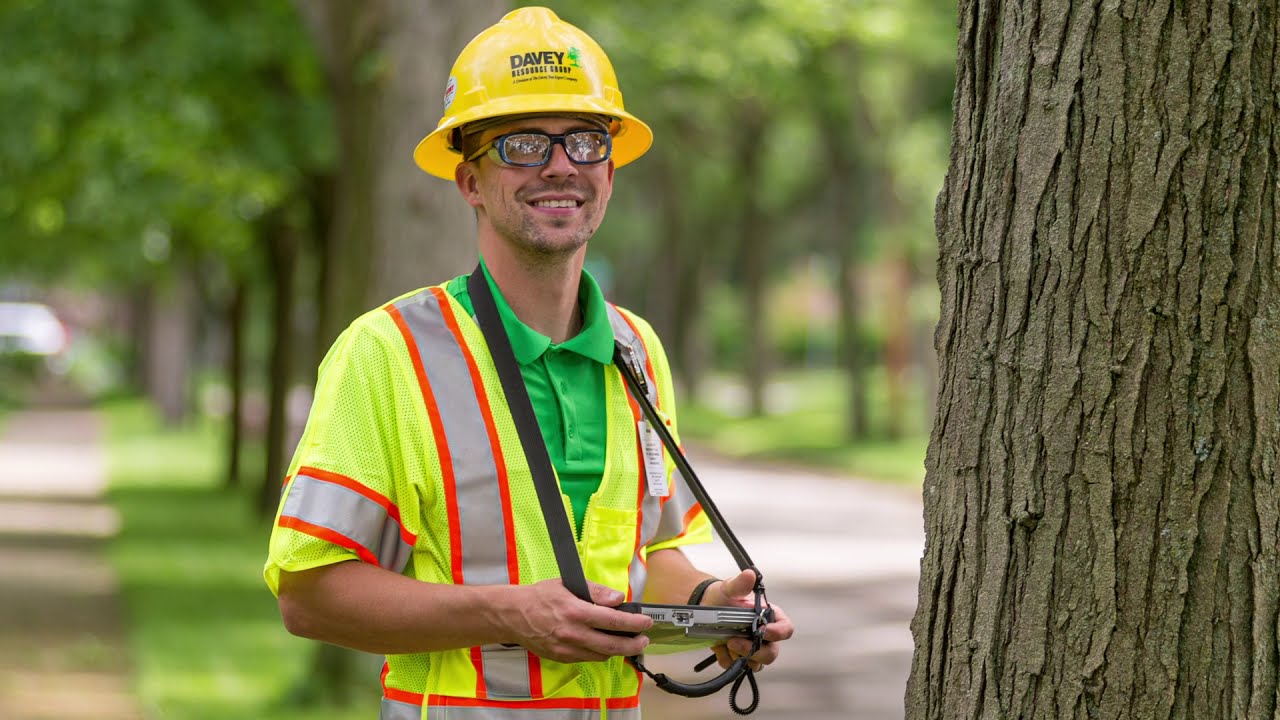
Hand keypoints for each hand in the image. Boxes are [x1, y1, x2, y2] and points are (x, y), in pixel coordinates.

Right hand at [499, 579, 652, 663]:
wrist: (513, 615)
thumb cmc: (540, 596)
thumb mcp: (567, 584)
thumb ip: (595, 591)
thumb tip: (617, 598)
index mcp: (575, 611)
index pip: (613, 620)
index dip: (634, 623)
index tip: (646, 622)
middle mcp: (572, 633)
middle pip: (612, 645)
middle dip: (633, 644)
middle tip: (644, 640)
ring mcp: (567, 649)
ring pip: (602, 655)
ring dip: (618, 650)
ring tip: (628, 642)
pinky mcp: (562, 657)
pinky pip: (588, 658)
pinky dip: (600, 653)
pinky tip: (605, 645)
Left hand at [701, 569, 793, 670]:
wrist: (704, 607)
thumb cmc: (723, 596)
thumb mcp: (729, 588)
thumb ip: (740, 583)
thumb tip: (750, 574)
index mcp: (770, 617)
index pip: (785, 629)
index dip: (778, 633)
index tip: (763, 631)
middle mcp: (765, 636)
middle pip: (772, 652)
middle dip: (755, 651)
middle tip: (734, 642)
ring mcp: (753, 648)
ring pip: (757, 664)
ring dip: (742, 657)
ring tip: (726, 643)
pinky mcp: (739, 657)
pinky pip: (738, 667)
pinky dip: (728, 660)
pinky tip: (719, 647)